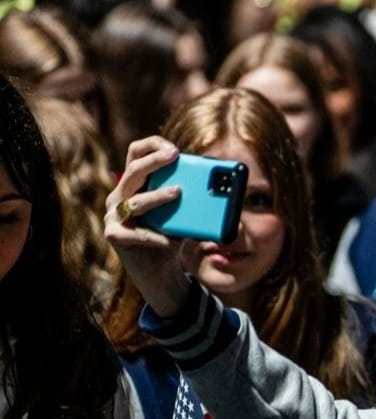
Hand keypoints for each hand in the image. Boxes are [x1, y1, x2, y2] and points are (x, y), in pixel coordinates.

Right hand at [104, 136, 192, 317]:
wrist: (160, 273)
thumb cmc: (170, 238)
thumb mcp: (182, 216)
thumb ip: (191, 201)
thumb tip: (219, 190)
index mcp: (135, 184)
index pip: (135, 153)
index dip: (152, 145)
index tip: (174, 148)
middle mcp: (120, 195)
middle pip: (134, 171)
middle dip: (154, 161)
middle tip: (175, 156)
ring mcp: (114, 215)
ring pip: (135, 201)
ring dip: (157, 196)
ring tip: (178, 193)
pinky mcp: (115, 236)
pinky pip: (135, 233)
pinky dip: (154, 236)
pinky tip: (169, 240)